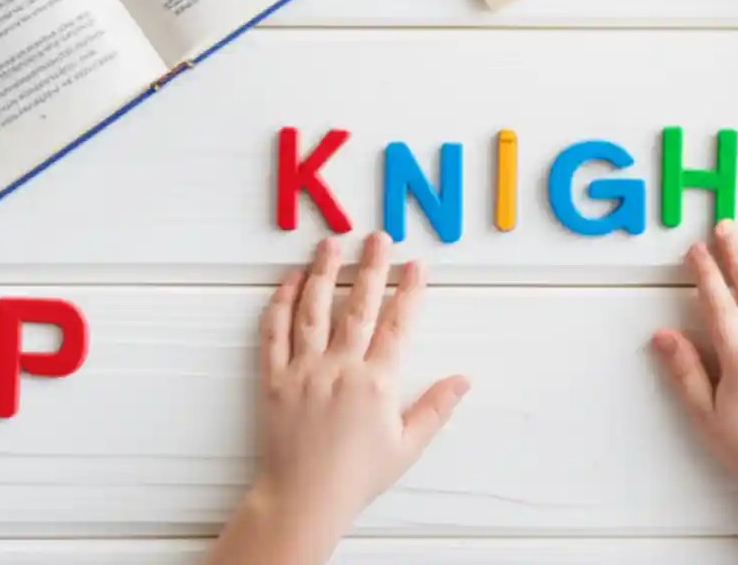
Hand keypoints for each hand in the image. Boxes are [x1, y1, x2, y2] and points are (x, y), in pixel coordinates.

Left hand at [205, 234, 468, 564]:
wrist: (304, 499)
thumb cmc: (356, 477)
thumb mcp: (407, 445)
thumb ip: (436, 407)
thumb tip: (463, 380)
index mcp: (377, 383)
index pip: (397, 323)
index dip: (409, 290)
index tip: (416, 265)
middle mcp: (340, 369)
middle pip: (358, 305)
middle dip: (371, 266)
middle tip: (377, 238)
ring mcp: (305, 371)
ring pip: (313, 310)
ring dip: (323, 273)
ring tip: (330, 245)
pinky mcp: (275, 380)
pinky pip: (274, 334)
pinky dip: (279, 304)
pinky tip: (288, 282)